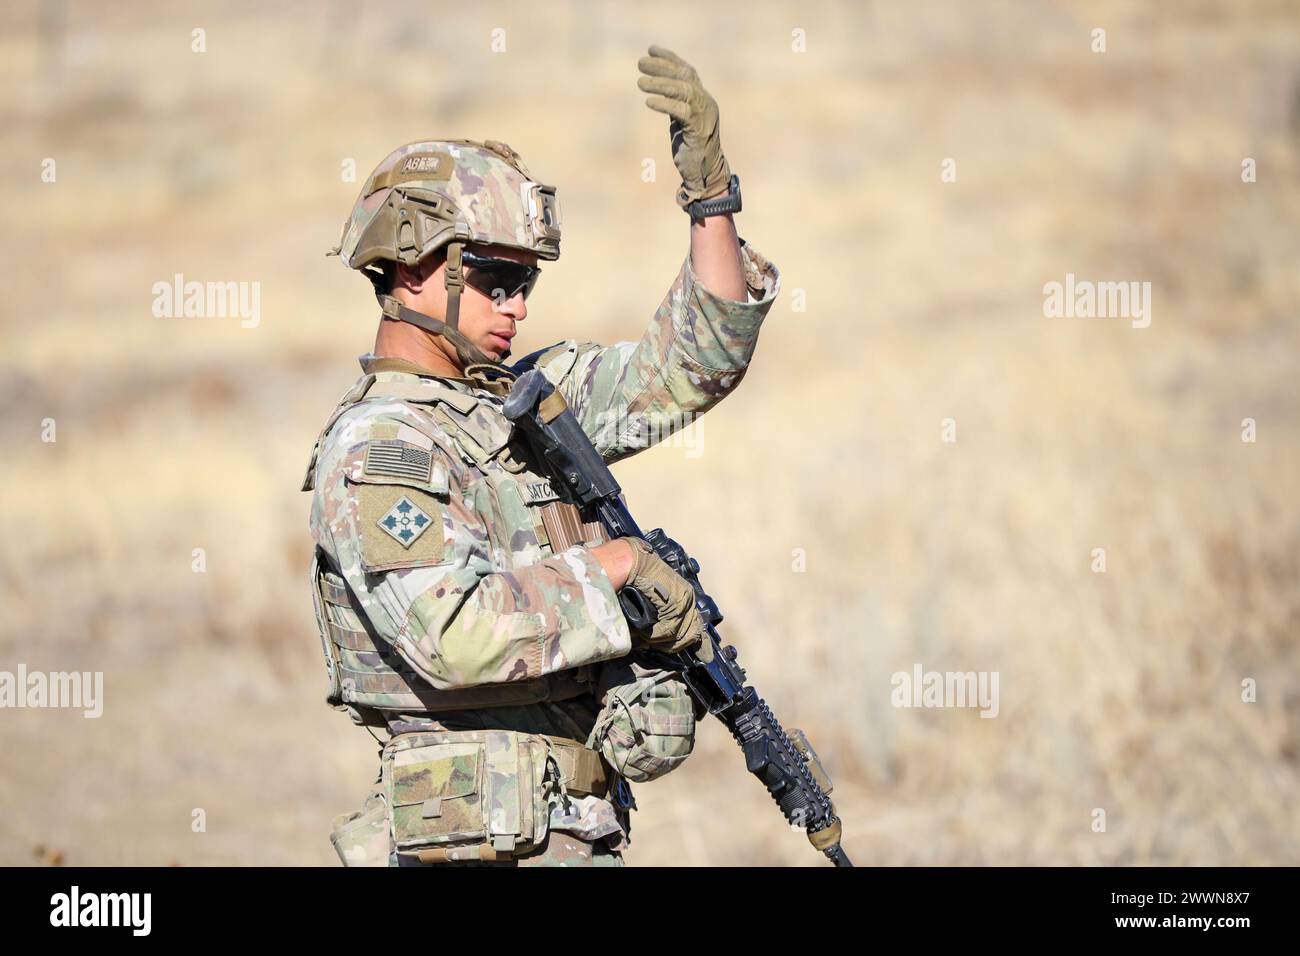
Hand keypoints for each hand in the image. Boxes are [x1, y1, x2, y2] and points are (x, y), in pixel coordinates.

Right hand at [619, 536, 705, 652]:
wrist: (632, 563)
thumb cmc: (638, 582)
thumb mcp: (653, 604)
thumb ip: (662, 621)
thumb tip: (663, 641)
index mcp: (686, 598)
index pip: (698, 626)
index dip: (702, 644)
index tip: (705, 657)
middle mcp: (689, 599)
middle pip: (689, 635)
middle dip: (671, 644)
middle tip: (651, 641)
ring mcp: (685, 600)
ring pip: (676, 635)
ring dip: (657, 638)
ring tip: (643, 632)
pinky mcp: (677, 602)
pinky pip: (668, 629)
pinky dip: (653, 633)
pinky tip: (644, 628)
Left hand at [637, 45, 731, 209]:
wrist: (704, 175)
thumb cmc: (692, 150)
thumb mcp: (681, 122)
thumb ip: (675, 104)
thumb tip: (658, 89)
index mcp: (703, 99)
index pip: (687, 71)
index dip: (670, 59)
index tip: (651, 50)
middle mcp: (706, 103)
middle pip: (684, 77)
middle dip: (662, 67)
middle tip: (640, 63)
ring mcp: (705, 116)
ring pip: (684, 91)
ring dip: (660, 84)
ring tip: (640, 82)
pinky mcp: (699, 130)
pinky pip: (681, 111)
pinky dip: (665, 104)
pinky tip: (649, 101)